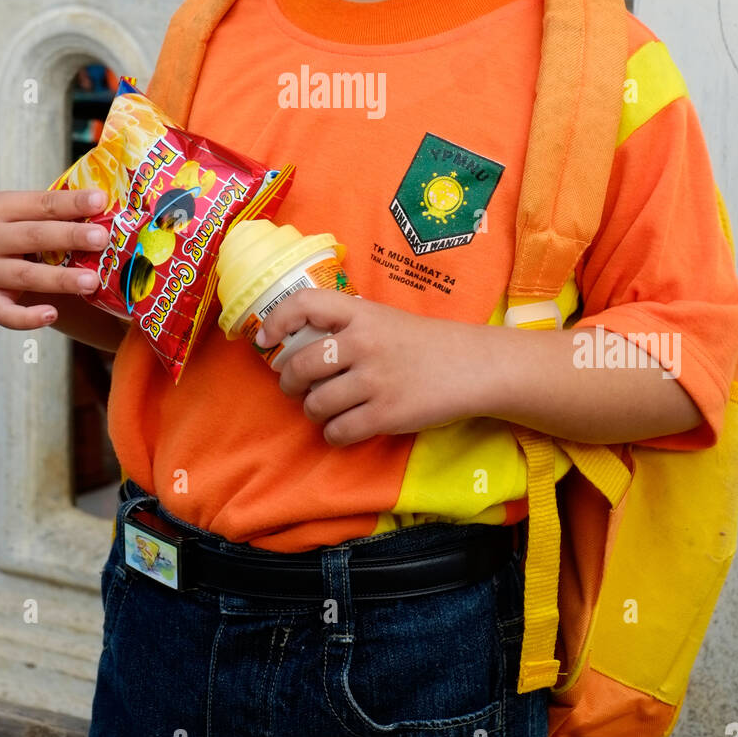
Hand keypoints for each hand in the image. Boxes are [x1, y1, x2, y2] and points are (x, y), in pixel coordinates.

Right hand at [0, 188, 109, 330]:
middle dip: (71, 237)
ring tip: (92, 282)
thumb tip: (107, 204)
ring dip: (60, 279)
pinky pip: (6, 313)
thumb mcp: (31, 215)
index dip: (73, 203)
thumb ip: (62, 211)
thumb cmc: (20, 232)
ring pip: (27, 275)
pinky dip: (27, 318)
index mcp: (0, 207)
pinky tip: (51, 315)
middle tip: (102, 239)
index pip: (42, 204)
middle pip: (35, 236)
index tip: (101, 201)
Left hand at [256, 289, 483, 445]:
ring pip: (315, 404)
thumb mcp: (383, 319)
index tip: (265, 339)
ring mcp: (374, 380)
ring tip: (326, 407)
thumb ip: (345, 325)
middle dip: (289, 382)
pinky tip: (346, 426)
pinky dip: (335, 433)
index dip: (276, 321)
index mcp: (361, 313)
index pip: (304, 303)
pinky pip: (337, 431)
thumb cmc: (423, 343)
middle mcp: (363, 343)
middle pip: (300, 365)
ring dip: (313, 410)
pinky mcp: (386, 415)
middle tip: (296, 386)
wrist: (472, 366)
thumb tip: (295, 344)